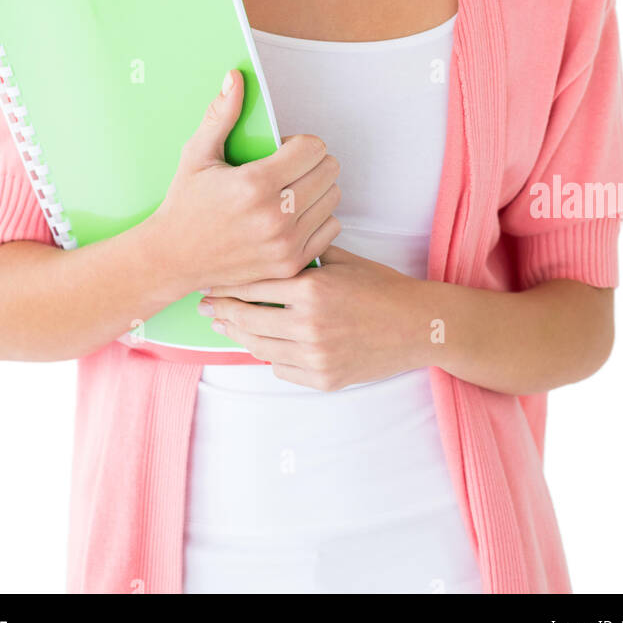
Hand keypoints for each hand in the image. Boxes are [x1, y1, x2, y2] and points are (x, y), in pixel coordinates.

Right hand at [154, 69, 341, 291]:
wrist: (173, 259)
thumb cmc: (185, 204)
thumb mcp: (197, 155)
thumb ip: (221, 114)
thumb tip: (235, 77)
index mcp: (254, 184)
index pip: (313, 148)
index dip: (300, 143)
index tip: (282, 150)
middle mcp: (275, 216)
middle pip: (329, 171)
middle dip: (312, 162)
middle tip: (288, 169)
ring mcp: (285, 244)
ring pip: (333, 198)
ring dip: (317, 189)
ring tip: (290, 191)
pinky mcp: (291, 264)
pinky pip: (331, 228)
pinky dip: (318, 218)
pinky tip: (294, 216)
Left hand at [198, 245, 427, 389]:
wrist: (418, 325)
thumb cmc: (382, 287)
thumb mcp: (343, 260)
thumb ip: (306, 253)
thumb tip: (271, 243)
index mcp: (312, 289)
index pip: (254, 285)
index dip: (227, 285)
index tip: (209, 283)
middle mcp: (309, 324)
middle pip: (247, 319)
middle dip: (221, 312)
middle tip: (204, 308)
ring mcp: (316, 356)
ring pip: (259, 348)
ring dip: (239, 337)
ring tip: (224, 327)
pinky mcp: (324, 379)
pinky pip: (282, 370)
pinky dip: (270, 357)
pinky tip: (262, 346)